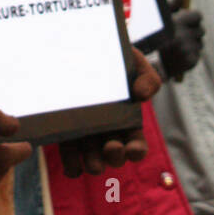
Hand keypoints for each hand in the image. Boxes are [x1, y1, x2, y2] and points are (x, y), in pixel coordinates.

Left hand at [59, 47, 159, 176]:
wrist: (82, 48)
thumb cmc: (114, 59)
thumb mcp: (135, 63)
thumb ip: (148, 78)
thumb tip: (142, 95)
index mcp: (127, 121)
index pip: (136, 144)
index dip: (136, 151)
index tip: (133, 149)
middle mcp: (107, 131)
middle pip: (114, 155)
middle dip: (115, 156)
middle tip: (112, 147)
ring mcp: (86, 133)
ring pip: (93, 160)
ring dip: (94, 164)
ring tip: (94, 163)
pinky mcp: (65, 130)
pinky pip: (70, 156)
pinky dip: (73, 165)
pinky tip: (73, 167)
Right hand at [160, 8, 204, 77]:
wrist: (156, 62)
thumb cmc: (162, 35)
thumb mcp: (166, 17)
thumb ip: (175, 2)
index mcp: (175, 23)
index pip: (198, 15)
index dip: (194, 18)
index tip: (188, 22)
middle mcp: (181, 35)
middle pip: (201, 29)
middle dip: (194, 32)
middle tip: (182, 36)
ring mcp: (186, 49)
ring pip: (200, 42)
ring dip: (193, 44)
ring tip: (180, 47)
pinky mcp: (190, 60)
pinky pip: (199, 53)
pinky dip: (192, 55)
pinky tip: (181, 56)